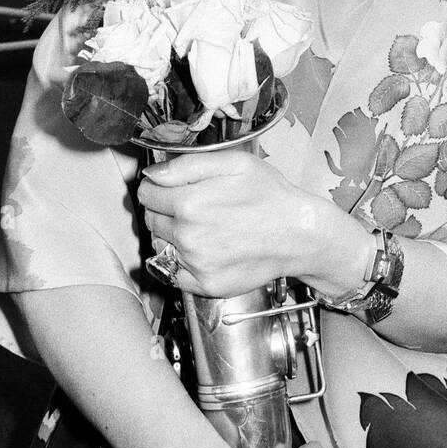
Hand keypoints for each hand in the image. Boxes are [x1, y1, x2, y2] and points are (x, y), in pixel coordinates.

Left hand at [138, 150, 370, 297]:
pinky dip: (182, 261)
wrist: (300, 235)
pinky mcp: (204, 284)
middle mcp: (187, 236)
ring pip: (160, 245)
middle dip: (165, 210)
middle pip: (150, 219)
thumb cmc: (271, 195)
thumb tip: (152, 173)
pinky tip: (206, 249)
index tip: (170, 187)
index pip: (146, 193)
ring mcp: (195, 264)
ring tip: (204, 227)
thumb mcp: (234, 163)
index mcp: (190, 203)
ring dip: (172, 235)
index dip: (157, 187)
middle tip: (193, 206)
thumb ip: (186, 165)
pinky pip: (174, 272)